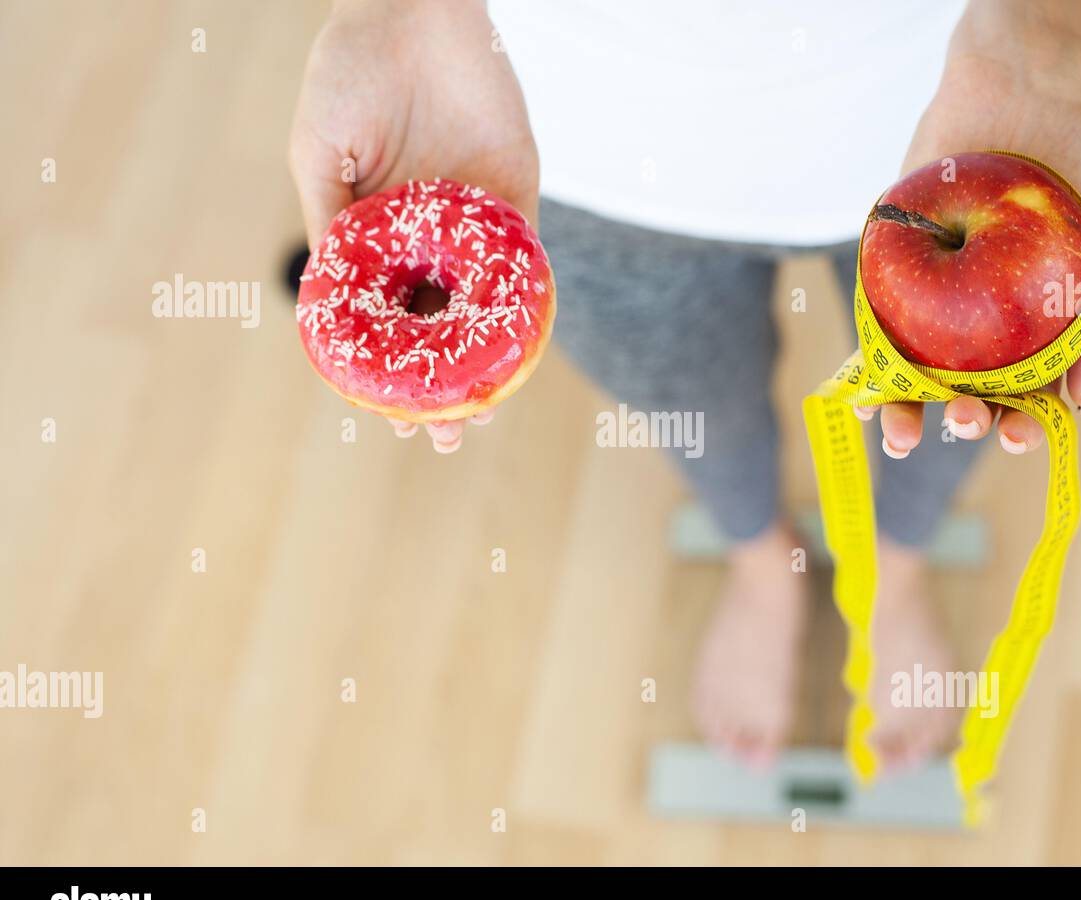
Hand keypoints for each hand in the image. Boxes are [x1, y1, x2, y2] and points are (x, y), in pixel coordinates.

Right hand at [288, 0, 537, 451]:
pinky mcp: (517, 198)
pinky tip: (516, 358)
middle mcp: (427, 239)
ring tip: (480, 418)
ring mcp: (474, 224)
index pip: (385, 318)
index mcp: (377, 234)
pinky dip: (525, 311)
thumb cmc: (351, 71)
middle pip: (439, 328)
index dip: (388, 372)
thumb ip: (331, 224)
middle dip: (441, 387)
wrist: (412, 7)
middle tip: (441, 439)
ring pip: (484, 312)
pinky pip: (525, 264)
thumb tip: (328, 303)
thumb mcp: (318, 153)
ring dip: (485, 367)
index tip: (388, 420)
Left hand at [866, 0, 1080, 456]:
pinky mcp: (890, 279)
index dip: (1022, 429)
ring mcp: (932, 308)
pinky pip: (874, 333)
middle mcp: (980, 331)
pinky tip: (863, 394)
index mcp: (1033, 336)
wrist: (1021, 94)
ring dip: (906, 418)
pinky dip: (866, 370)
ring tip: (904, 434)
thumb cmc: (1075, 176)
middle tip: (967, 421)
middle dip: (965, 424)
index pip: (1026, 400)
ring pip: (914, 381)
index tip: (1022, 436)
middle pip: (967, 399)